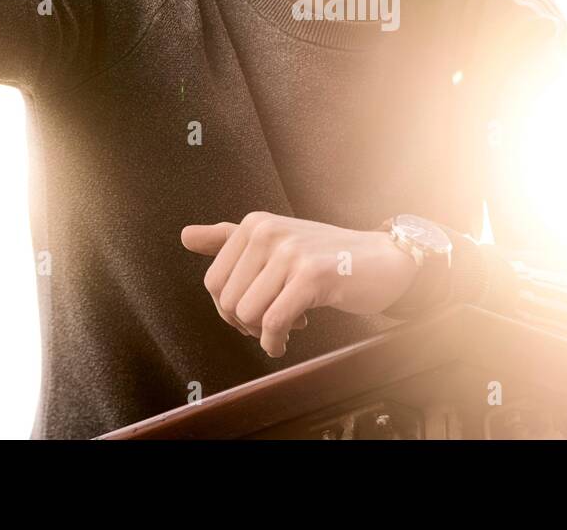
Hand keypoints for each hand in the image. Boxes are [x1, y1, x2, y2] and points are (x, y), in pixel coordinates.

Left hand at [181, 212, 420, 357]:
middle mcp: (267, 231)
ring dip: (265, 333)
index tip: (255, 310)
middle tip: (274, 321)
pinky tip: (289, 339)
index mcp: (254, 224)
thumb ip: (228, 239)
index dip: (229, 308)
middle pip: (227, 301)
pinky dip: (276, 341)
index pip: (214, 282)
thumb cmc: (327, 255)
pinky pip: (274, 322)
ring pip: (248, 314)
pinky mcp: (311, 274)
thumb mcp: (276, 241)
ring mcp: (289, 251)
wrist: (382, 260)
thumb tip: (184, 236)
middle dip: (246, 323)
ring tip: (287, 324)